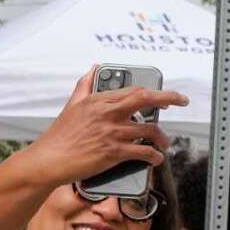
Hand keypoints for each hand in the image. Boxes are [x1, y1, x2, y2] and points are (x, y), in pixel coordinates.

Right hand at [14, 69, 188, 189]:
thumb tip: (94, 69)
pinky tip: (155, 159)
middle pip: (146, 99)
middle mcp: (108, 113)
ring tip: (163, 144)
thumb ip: (85, 86)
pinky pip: (143, 152)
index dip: (155, 92)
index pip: (135, 90)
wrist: (49, 160)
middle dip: (169, 98)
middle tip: (181, 101)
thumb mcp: (72, 105)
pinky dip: (154, 156)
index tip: (167, 95)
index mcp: (99, 100)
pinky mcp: (114, 152)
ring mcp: (112, 132)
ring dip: (161, 138)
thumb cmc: (59, 135)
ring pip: (149, 130)